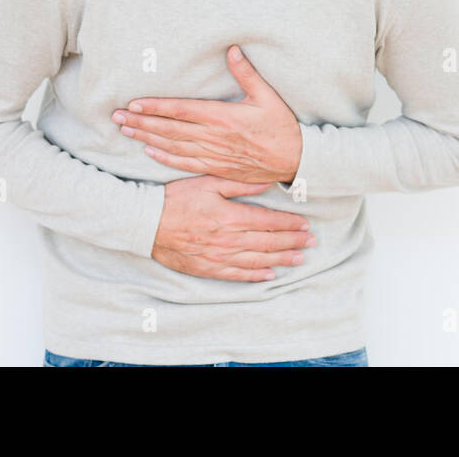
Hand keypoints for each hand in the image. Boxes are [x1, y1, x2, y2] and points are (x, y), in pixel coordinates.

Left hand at [113, 45, 302, 183]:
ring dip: (148, 138)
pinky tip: (150, 152)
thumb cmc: (282, 127)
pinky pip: (186, 164)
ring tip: (126, 131)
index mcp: (223, 117)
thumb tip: (232, 49)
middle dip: (142, 122)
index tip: (135, 103)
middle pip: (170, 129)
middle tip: (117, 117)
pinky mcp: (217, 168)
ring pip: (173, 146)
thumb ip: (246, 74)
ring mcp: (214, 155)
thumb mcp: (267, 96)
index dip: (156, 107)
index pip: (181, 111)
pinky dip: (166, 158)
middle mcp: (214, 137)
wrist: (295, 160)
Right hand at [152, 175, 316, 280]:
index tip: (305, 225)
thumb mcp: (207, 183)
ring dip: (281, 260)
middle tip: (311, 242)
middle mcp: (229, 240)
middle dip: (292, 242)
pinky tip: (269, 275)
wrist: (147, 224)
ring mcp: (219, 257)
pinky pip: (237, 275)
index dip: (289, 224)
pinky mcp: (208, 268)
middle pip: (268, 243)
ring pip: (258, 260)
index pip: (269, 221)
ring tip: (299, 259)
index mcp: (231, 216)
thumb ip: (238, 184)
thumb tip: (266, 182)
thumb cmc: (176, 199)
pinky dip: (255, 276)